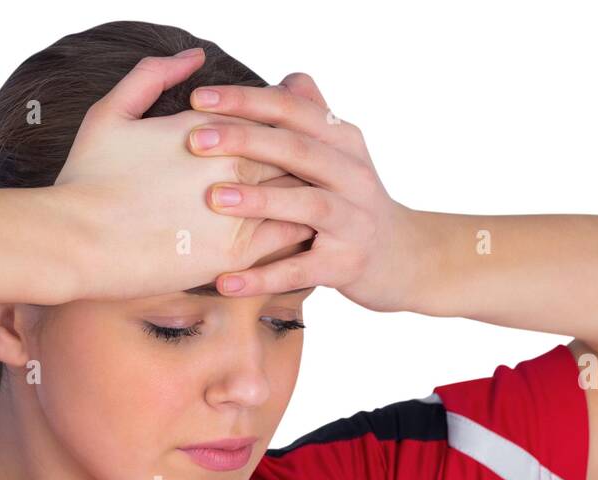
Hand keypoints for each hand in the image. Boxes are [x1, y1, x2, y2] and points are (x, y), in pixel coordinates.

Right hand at [52, 49, 315, 300]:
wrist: (74, 241)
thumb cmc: (85, 179)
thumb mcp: (111, 113)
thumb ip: (153, 76)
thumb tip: (194, 56)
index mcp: (211, 126)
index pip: (271, 118)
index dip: (283, 127)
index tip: (287, 140)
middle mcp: (232, 163)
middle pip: (293, 156)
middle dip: (305, 164)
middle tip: (316, 175)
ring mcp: (238, 210)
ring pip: (297, 199)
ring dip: (307, 201)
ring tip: (316, 208)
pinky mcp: (234, 255)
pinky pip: (286, 242)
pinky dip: (297, 237)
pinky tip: (299, 239)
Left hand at [183, 73, 415, 311]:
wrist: (402, 256)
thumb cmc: (354, 200)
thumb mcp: (341, 153)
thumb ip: (314, 116)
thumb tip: (286, 80)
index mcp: (343, 141)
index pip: (293, 110)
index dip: (247, 101)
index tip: (198, 98)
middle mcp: (353, 175)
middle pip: (298, 150)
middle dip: (245, 140)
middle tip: (195, 139)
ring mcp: (353, 222)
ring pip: (306, 205)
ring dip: (260, 200)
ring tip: (214, 199)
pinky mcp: (346, 265)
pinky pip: (300, 271)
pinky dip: (262, 277)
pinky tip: (225, 281)